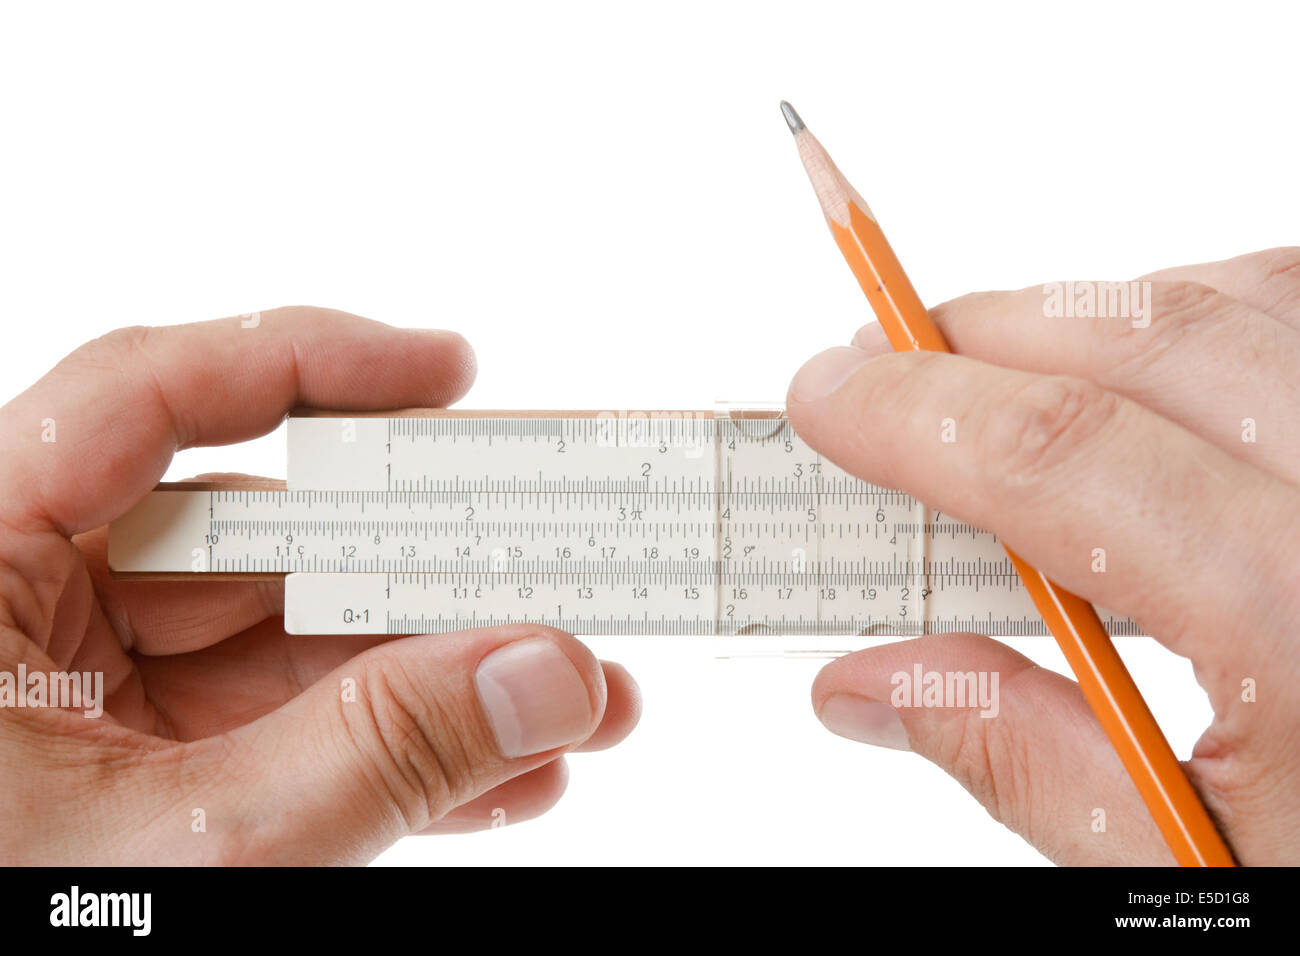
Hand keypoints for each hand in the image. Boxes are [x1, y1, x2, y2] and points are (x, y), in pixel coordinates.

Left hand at [0, 308, 639, 863]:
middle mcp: (21, 611)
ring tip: (572, 698)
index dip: (311, 366)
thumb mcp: (189, 852)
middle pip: (257, 538)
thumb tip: (550, 671)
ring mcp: (82, 697)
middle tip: (556, 563)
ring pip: (288, 644)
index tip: (449, 375)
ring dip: (435, 678)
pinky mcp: (134, 770)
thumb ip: (378, 754)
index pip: (145, 400)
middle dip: (428, 573)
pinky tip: (500, 770)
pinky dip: (387, 751)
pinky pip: (277, 729)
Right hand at [787, 247, 1299, 864]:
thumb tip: (865, 686)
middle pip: (1153, 343)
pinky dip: (1211, 319)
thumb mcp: (1192, 874)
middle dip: (984, 335)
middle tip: (885, 371)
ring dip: (1096, 318)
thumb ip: (1022, 761)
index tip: (825, 394)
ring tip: (1003, 373)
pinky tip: (1154, 376)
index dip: (917, 409)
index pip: (1068, 461)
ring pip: (1249, 303)